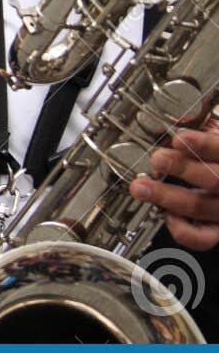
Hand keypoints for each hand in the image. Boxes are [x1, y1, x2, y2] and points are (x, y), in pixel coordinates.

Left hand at [130, 122, 218, 250]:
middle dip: (182, 168)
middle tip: (156, 159)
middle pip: (214, 179)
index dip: (203, 145)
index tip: (178, 138)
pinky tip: (167, 216)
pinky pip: (203, 237)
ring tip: (140, 187)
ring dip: (167, 196)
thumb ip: (199, 124)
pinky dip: (183, 231)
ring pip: (201, 206)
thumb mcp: (215, 131)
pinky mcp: (218, 228)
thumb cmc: (217, 151)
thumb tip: (176, 115)